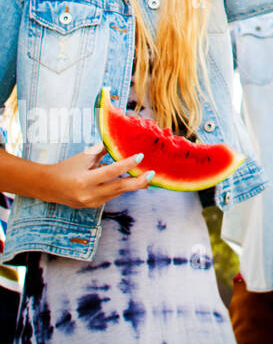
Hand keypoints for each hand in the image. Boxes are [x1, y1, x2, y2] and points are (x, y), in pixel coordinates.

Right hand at [39, 143, 154, 207]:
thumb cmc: (67, 167)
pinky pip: (113, 195)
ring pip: (118, 192)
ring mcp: (92, 202)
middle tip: (152, 174)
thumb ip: (104, 150)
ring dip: (133, 184)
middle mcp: (89, 194)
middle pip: (119, 188)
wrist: (48, 187)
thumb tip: (122, 137)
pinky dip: (122, 187)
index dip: (127, 164)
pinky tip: (133, 181)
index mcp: (84, 180)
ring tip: (148, 175)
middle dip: (138, 181)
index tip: (140, 156)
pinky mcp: (94, 206)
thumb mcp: (84, 157)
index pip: (111, 172)